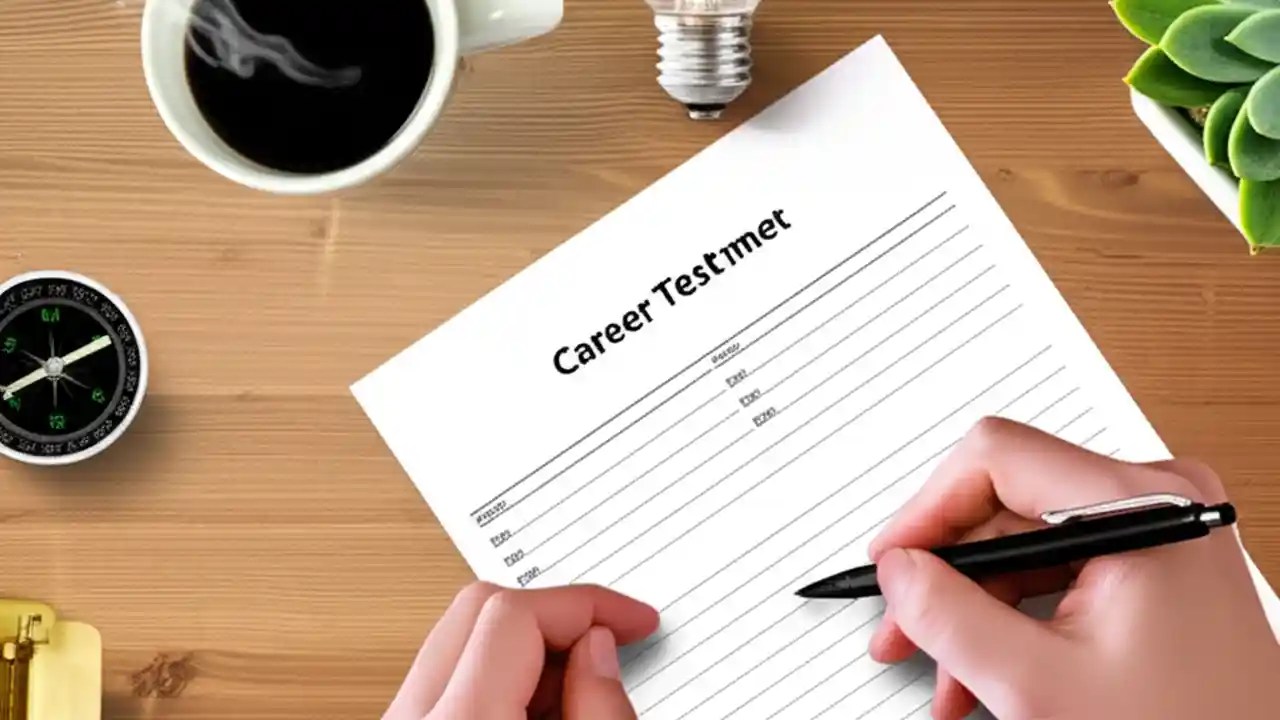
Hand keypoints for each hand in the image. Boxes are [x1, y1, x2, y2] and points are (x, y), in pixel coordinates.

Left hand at [383, 583, 658, 719]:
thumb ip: (599, 709)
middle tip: (611, 644)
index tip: (633, 620)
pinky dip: (497, 681)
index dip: (587, 604)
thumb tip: (597, 649)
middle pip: (477, 609)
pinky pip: (445, 681)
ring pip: (457, 642)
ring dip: (527, 650)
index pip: (517, 615)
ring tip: (579, 695)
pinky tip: (540, 715)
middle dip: (556, 616)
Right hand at [868, 417, 1279, 719]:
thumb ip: (952, 619)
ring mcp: (1158, 527)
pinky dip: (1014, 613)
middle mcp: (1157, 498)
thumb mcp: (1042, 682)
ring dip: (974, 607)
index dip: (927, 510)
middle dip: (946, 576)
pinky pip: (1056, 565)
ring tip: (946, 673)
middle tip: (902, 626)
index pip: (996, 456)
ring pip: (1023, 542)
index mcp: (1142, 503)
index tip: (893, 560)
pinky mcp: (1153, 558)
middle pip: (1004, 503)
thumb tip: (900, 571)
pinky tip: (985, 665)